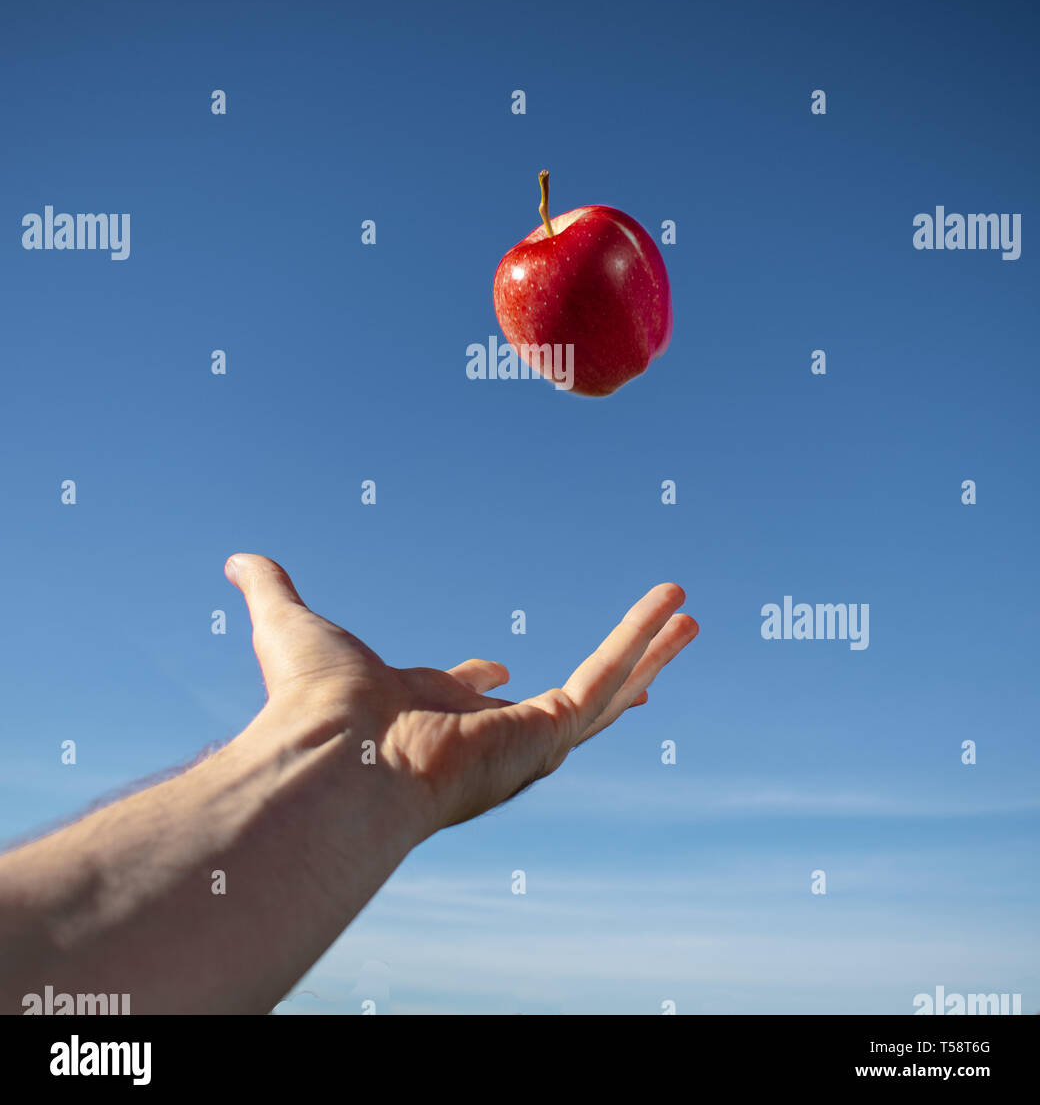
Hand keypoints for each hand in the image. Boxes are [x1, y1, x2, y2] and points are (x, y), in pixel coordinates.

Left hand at [226, 554, 698, 838]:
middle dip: (604, 674)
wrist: (333, 754)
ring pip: (604, 691)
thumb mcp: (290, 627)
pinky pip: (606, 676)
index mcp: (426, 716)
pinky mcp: (548, 734)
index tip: (493, 664)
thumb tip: (237, 561)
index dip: (477, 680)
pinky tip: (674, 606)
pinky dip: (642, 639)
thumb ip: (271, 591)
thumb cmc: (309, 705)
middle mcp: (481, 738)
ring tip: (688, 619)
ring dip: (648, 653)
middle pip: (560, 702)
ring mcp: (522, 741)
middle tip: (644, 650)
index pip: (466, 700)